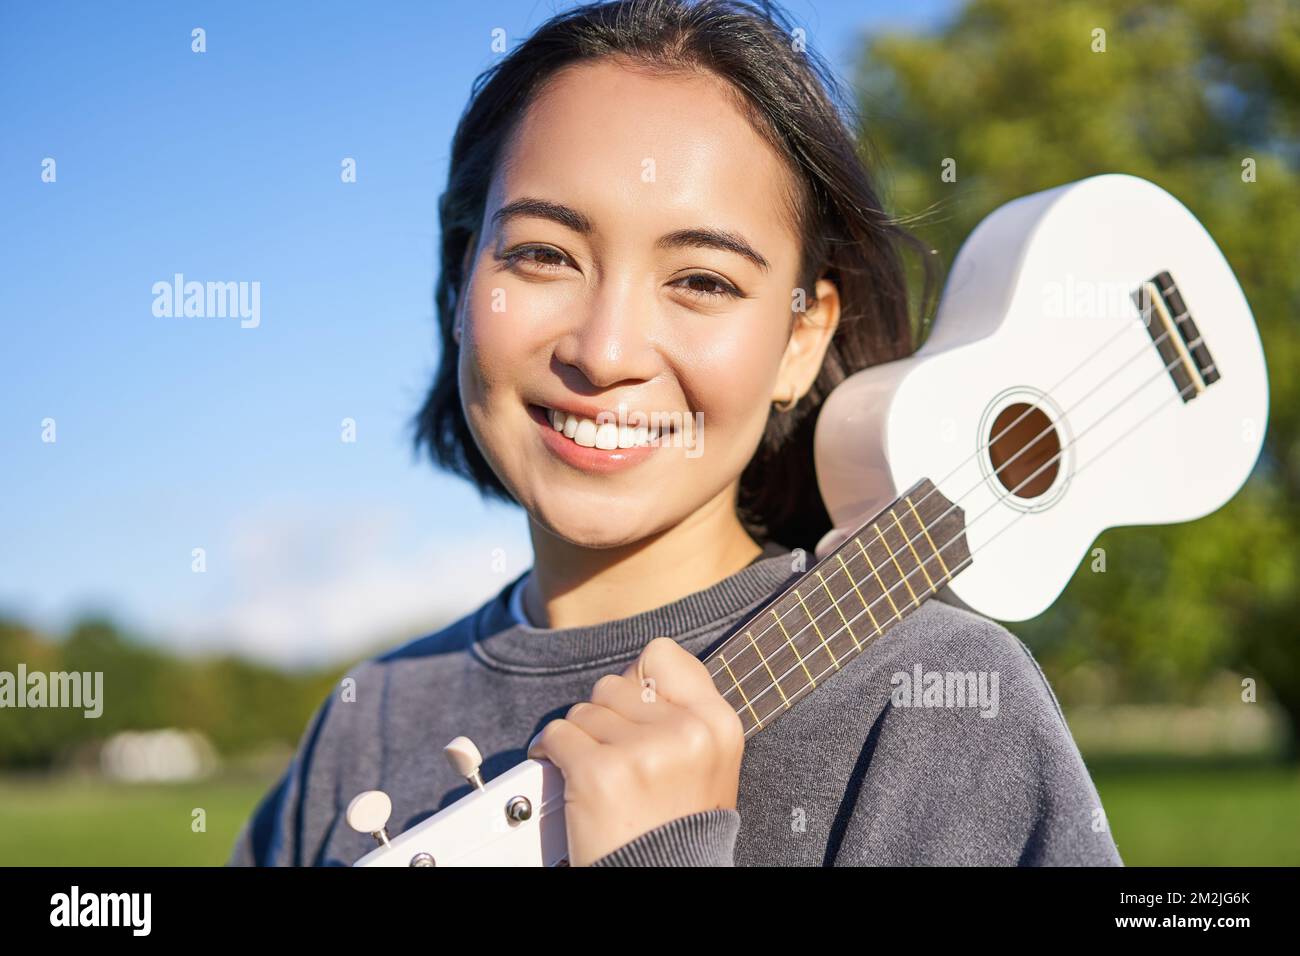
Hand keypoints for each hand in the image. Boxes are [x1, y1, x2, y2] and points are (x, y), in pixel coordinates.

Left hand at [527, 636, 744, 865]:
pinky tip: (565, 772)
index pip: (662, 655)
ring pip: (583, 711)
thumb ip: (681, 713)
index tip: (634, 706)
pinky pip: (556, 735)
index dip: (640, 679)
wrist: (662, 877)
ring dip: (581, 739)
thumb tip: (637, 673)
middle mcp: (684, 732)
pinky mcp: (599, 772)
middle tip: (617, 756)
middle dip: (606, 717)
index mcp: (717, 724)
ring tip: (599, 773)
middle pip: (614, 685)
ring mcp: (641, 752)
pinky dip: (550, 752)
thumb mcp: (707, 763)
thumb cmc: (678, 827)